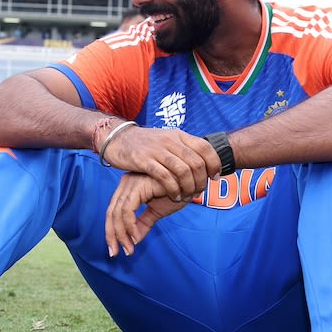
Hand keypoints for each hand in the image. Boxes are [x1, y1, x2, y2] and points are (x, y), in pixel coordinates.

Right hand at [100, 125, 216, 202]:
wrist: (116, 138)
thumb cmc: (144, 144)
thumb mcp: (166, 140)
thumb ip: (183, 148)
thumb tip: (203, 162)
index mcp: (178, 135)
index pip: (205, 147)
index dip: (214, 163)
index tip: (214, 177)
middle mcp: (169, 140)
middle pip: (196, 162)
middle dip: (201, 181)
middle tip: (199, 191)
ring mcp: (157, 150)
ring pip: (183, 171)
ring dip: (188, 187)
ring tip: (187, 196)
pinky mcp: (143, 160)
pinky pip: (165, 177)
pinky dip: (173, 189)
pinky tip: (174, 196)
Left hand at [104, 171, 194, 256]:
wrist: (193, 180)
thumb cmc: (177, 191)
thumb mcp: (157, 211)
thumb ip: (144, 223)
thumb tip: (134, 239)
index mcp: (128, 188)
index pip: (113, 212)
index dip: (111, 232)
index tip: (115, 250)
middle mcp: (126, 183)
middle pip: (111, 213)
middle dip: (112, 235)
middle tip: (115, 253)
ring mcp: (130, 183)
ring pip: (117, 212)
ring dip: (122, 234)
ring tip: (129, 249)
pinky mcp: (138, 185)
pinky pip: (127, 209)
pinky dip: (129, 225)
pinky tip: (134, 236)